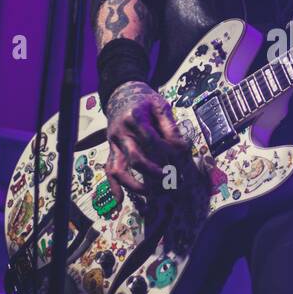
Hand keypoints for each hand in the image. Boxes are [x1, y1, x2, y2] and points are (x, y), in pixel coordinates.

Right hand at [103, 80, 195, 208]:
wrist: (121, 94)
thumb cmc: (145, 100)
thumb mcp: (160, 105)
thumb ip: (170, 127)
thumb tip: (182, 148)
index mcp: (135, 118)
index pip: (152, 140)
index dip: (168, 151)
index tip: (182, 159)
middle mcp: (121, 132)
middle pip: (136, 158)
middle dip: (153, 172)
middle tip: (170, 179)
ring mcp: (114, 143)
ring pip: (118, 168)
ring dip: (133, 184)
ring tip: (149, 194)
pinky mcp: (111, 149)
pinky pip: (109, 169)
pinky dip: (113, 186)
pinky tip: (120, 199)